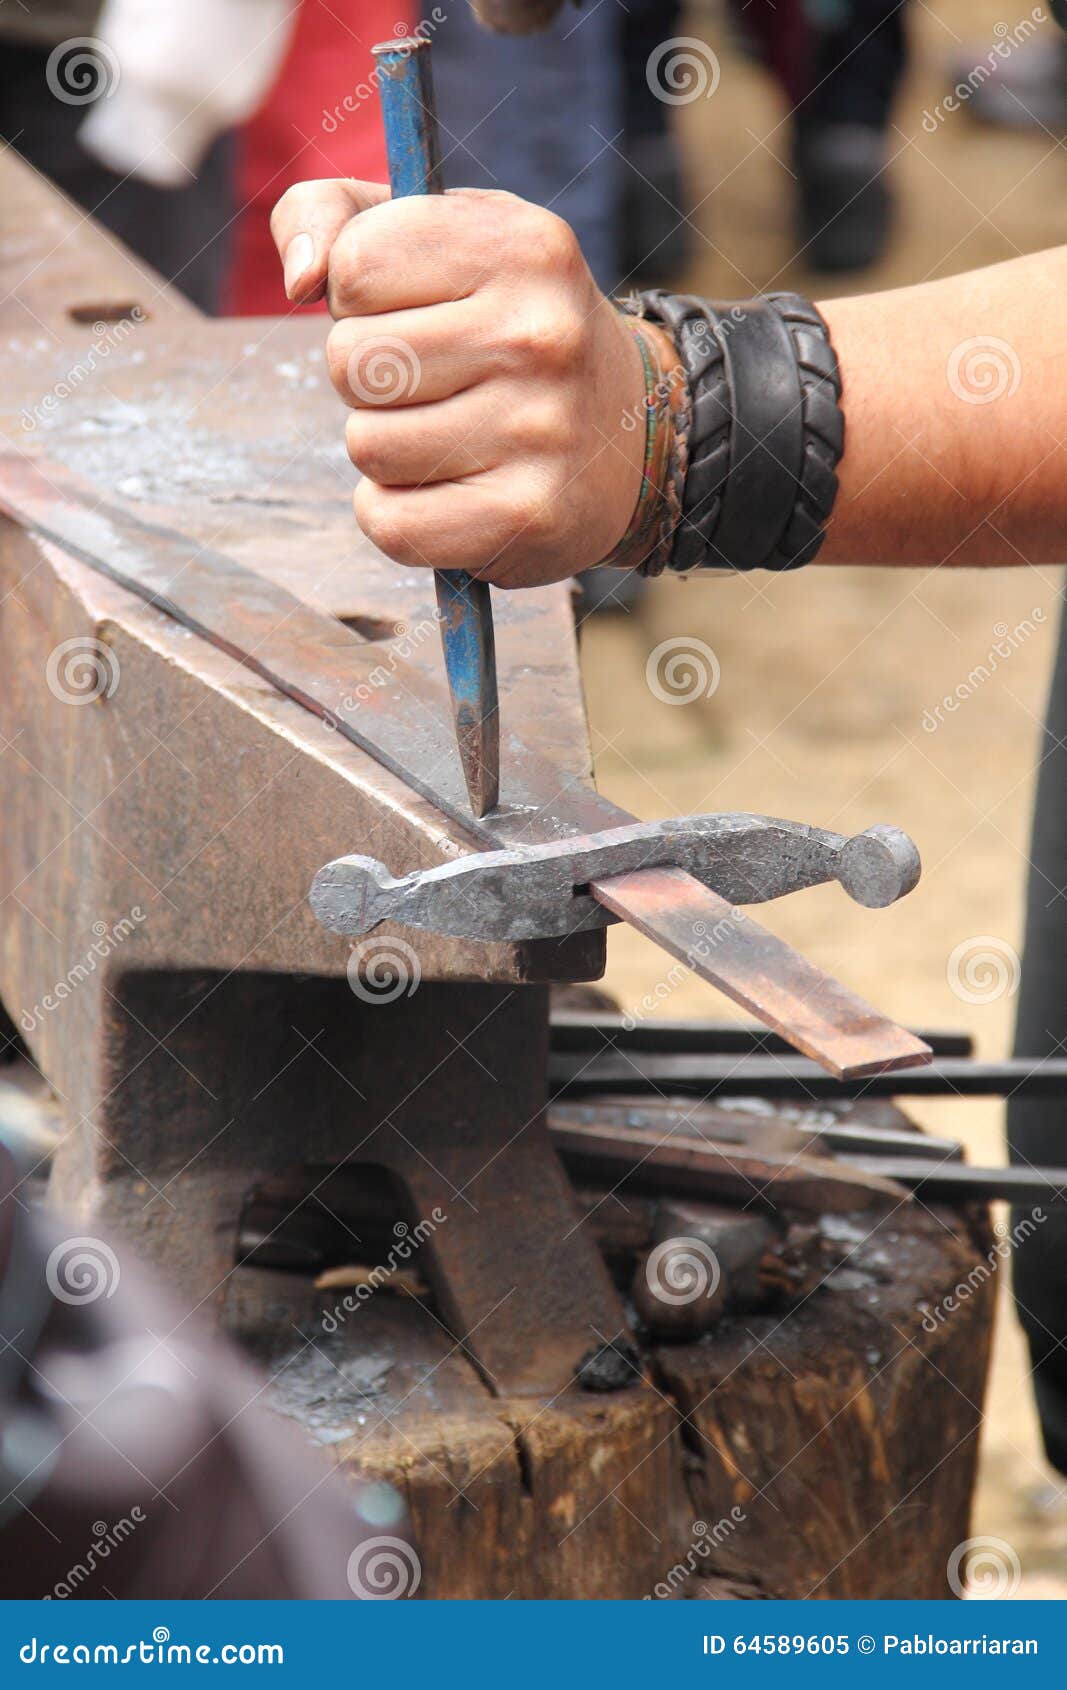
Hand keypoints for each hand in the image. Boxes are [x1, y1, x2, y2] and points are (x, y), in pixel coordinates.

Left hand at [270, 180, 647, 587]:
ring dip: (385, 447)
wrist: (629, 437)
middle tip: (434, 382)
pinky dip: (395, 513)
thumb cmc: (505, 324)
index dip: (359, 297)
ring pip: (366, 444)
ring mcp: (539, 430)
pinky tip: (446, 492)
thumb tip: (299, 277)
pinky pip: (390, 521)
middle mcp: (539, 335)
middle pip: (351, 361)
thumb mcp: (440, 236)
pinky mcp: (526, 516)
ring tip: (449, 434)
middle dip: (369, 378)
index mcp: (520, 245)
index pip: (354, 266)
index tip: (414, 310)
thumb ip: (334, 216)